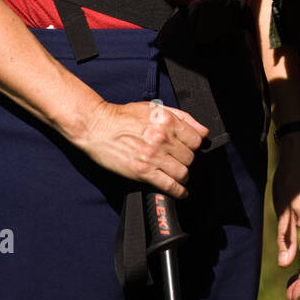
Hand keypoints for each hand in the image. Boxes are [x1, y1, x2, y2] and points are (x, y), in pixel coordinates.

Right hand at [73, 98, 207, 196]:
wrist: (96, 126)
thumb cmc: (123, 116)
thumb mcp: (154, 108)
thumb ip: (182, 117)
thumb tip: (202, 130)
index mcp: (167, 121)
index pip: (196, 139)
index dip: (194, 145)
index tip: (190, 148)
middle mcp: (162, 138)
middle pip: (190, 157)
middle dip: (187, 160)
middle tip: (180, 160)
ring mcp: (153, 156)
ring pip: (183, 172)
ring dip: (183, 175)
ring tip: (178, 174)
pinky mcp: (142, 172)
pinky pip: (169, 185)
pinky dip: (178, 191)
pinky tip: (181, 191)